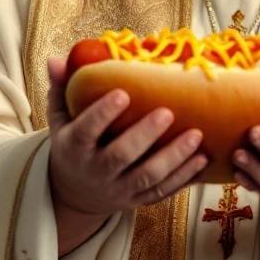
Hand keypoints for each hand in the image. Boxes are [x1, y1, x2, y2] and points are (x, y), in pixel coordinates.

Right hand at [47, 58, 207, 254]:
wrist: (76, 191)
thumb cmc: (73, 144)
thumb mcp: (60, 119)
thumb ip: (62, 89)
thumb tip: (57, 59)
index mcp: (75, 148)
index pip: (85, 132)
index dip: (102, 114)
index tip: (122, 93)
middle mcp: (96, 172)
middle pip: (120, 156)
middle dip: (145, 135)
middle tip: (167, 112)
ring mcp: (119, 189)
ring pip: (148, 177)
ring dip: (174, 158)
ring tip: (196, 135)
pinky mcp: (138, 200)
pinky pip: (163, 191)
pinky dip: (184, 178)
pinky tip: (203, 160)